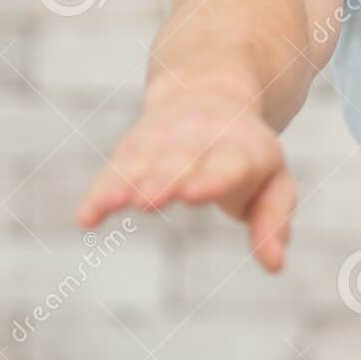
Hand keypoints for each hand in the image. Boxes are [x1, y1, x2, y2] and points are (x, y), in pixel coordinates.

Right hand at [75, 83, 297, 271]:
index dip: (211, 178)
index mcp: (240, 150)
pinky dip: (100, 193)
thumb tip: (275, 266)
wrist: (209, 93)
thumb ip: (273, 222)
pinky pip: (114, 171)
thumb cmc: (247, 155)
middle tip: (149, 202)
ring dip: (128, 182)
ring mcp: (162, 141)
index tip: (194, 194)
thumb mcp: (274, 183)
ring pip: (143, 162)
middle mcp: (199, 140)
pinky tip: (86, 218)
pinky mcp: (133, 149)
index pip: (226, 165)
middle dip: (164, 180)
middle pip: (179, 161)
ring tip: (115, 204)